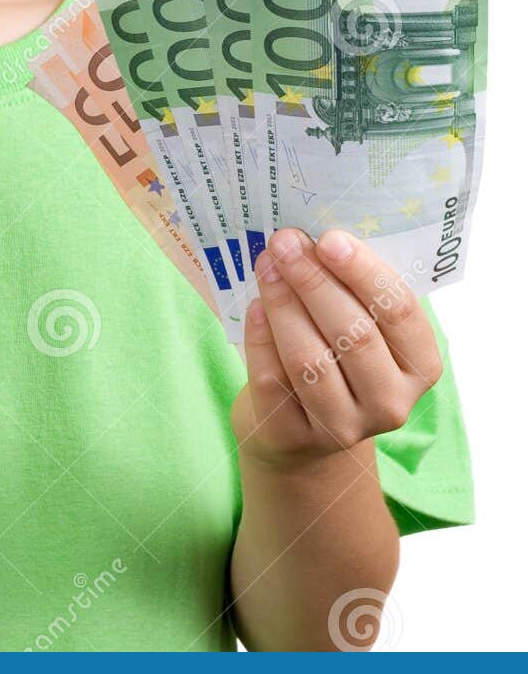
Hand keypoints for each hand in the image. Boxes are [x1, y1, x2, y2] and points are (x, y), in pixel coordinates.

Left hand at [230, 226, 442, 469]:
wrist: (300, 430)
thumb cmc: (334, 357)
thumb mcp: (358, 325)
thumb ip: (348, 288)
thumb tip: (308, 237)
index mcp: (419, 366)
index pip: (399, 313)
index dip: (364, 273)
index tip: (329, 239)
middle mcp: (390, 403)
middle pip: (354, 334)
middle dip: (314, 281)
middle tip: (285, 242)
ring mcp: (343, 428)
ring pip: (311, 359)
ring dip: (284, 304)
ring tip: (266, 265)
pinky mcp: (294, 437)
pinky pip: (273, 379)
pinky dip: (260, 337)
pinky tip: (254, 306)